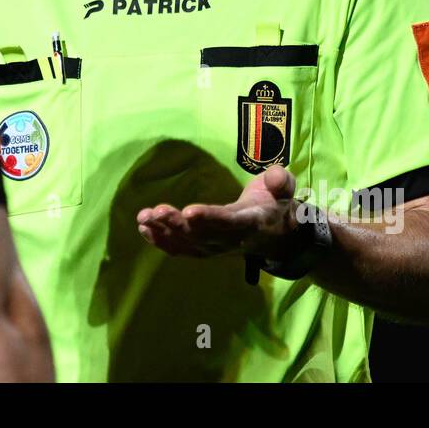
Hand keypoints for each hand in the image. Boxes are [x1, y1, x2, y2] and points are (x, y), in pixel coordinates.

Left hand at [136, 165, 300, 257]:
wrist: (276, 235)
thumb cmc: (276, 205)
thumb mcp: (285, 190)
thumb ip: (281, 181)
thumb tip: (276, 177)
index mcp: (250, 223)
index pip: (228, 222)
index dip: (209, 218)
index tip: (189, 211)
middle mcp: (230, 240)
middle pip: (201, 235)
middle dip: (177, 224)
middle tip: (155, 211)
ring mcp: (215, 248)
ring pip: (187, 243)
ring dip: (163, 231)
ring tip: (143, 218)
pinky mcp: (204, 250)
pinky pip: (180, 249)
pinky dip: (161, 241)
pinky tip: (143, 229)